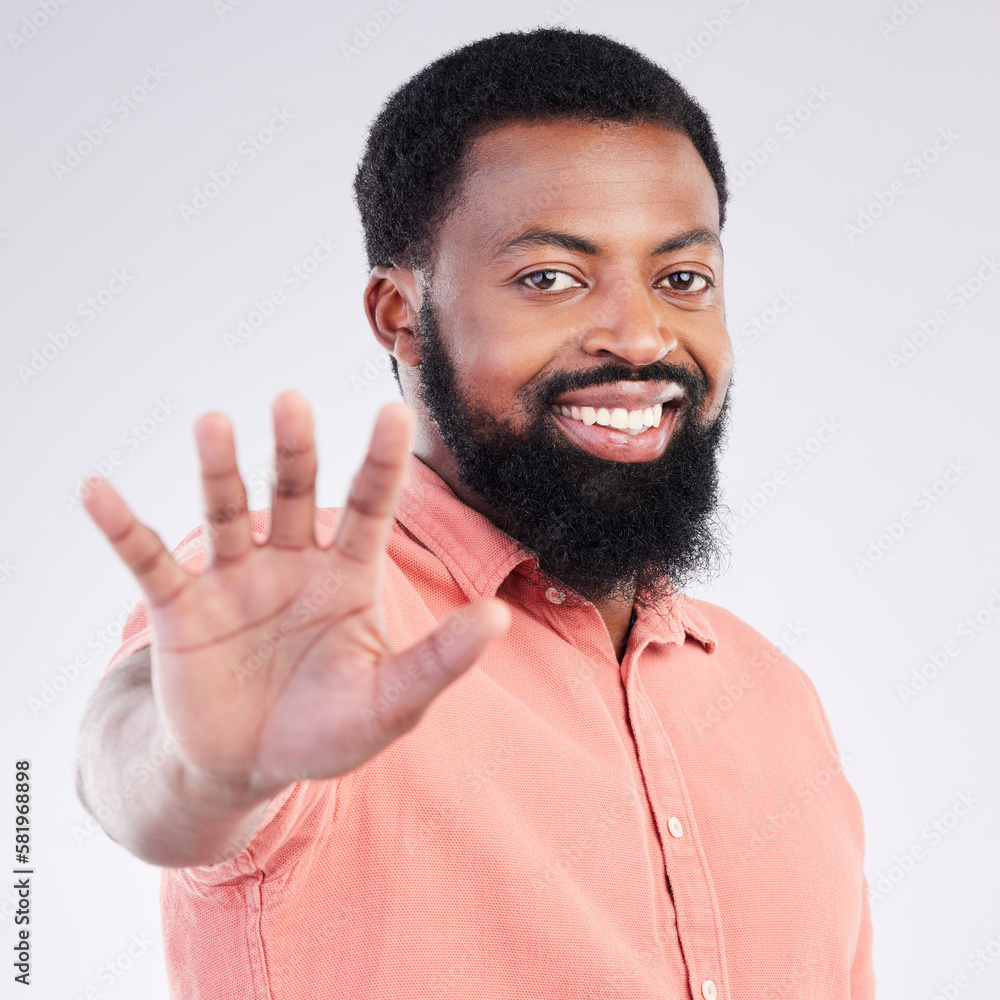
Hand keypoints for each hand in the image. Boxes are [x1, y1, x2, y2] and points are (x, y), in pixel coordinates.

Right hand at [82, 393, 509, 803]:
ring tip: (213, 422)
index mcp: (348, 576)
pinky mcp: (181, 610)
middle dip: (294, 449)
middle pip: (294, 492)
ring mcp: (234, 580)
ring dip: (218, 468)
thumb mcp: (391, 702)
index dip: (380, 463)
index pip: (369, 507)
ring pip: (226, 511)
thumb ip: (440, 661)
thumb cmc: (329, 730)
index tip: (394, 410)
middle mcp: (291, 562)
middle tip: (292, 402)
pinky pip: (146, 560)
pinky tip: (97, 490)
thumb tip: (501, 618)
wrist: (250, 766)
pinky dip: (122, 527)